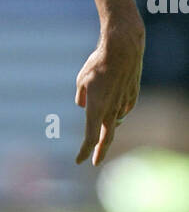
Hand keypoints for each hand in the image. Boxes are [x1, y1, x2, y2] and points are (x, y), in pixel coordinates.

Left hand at [74, 23, 144, 165]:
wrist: (123, 50)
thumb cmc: (98, 64)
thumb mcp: (81, 80)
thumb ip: (81, 97)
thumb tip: (83, 106)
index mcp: (96, 109)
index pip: (90, 138)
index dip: (84, 151)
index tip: (79, 161)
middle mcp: (111, 110)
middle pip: (106, 137)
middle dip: (100, 151)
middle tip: (96, 162)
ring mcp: (124, 104)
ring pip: (114, 120)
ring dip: (106, 124)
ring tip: (101, 118)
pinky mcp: (133, 97)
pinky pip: (123, 109)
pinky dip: (117, 110)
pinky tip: (113, 103)